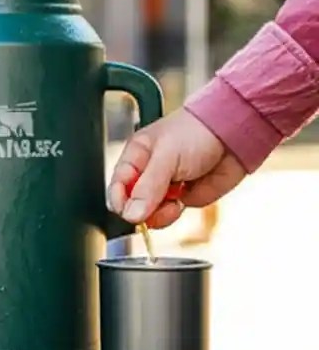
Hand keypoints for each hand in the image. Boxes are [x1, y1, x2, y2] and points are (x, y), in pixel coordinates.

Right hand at [108, 109, 246, 227]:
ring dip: (159, 214)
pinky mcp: (183, 197)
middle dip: (141, 210)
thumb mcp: (166, 158)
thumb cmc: (196, 133)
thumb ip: (147, 187)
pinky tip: (180, 202)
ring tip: (172, 201)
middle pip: (131, 203)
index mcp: (135, 157)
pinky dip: (173, 214)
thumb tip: (130, 214)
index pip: (116, 186)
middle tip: (154, 206)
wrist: (234, 136)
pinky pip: (169, 215)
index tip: (130, 213)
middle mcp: (146, 174)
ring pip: (149, 213)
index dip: (120, 201)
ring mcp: (165, 187)